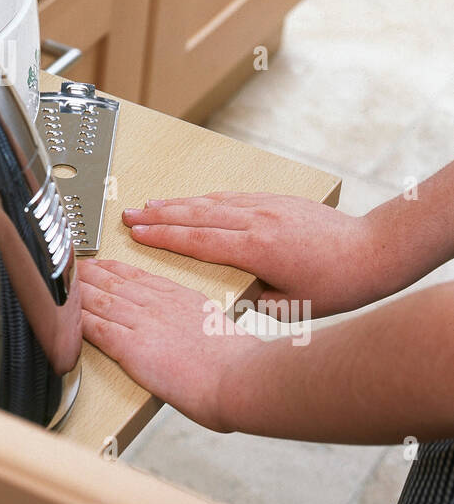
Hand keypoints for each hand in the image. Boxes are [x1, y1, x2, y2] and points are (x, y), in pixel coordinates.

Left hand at [78, 259, 253, 431]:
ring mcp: (143, 322)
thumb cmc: (237, 363)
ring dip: (78, 290)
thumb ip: (197, 325)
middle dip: (89, 273)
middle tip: (72, 265)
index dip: (114, 268)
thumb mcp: (217, 328)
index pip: (138, 277)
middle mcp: (158, 304)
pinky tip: (66, 316)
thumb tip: (191, 336)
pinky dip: (77, 319)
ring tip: (62, 284)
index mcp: (180, 298)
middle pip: (114, 282)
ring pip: (100, 299)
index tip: (101, 263)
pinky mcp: (130, 346)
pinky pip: (95, 328)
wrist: (238, 378)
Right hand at [121, 193, 387, 317]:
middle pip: (196, 214)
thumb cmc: (338, 285)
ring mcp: (267, 206)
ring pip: (212, 202)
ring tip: (152, 205)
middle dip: (159, 215)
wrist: (375, 251)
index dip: (163, 236)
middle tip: (129, 214)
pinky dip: (207, 199)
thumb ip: (252, 299)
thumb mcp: (289, 306)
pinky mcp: (278, 200)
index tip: (137, 233)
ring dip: (179, 203)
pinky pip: (233, 196)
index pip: (197, 240)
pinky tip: (194, 201)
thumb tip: (226, 298)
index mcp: (256, 249)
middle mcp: (257, 221)